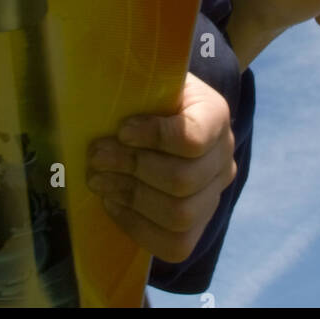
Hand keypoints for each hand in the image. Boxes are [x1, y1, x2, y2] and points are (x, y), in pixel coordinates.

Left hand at [86, 73, 236, 263]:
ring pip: (180, 216)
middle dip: (132, 170)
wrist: (166, 114)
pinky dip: (138, 226)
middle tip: (96, 157)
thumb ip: (136, 79)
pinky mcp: (198, 226)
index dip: (154, 137)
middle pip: (183, 181)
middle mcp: (223, 158)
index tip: (121, 129)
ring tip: (98, 180)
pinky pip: (176, 244)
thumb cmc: (150, 91)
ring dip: (131, 198)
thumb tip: (97, 74)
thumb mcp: (150, 75)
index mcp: (216, 114)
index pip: (193, 137)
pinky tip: (113, 203)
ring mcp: (214, 195)